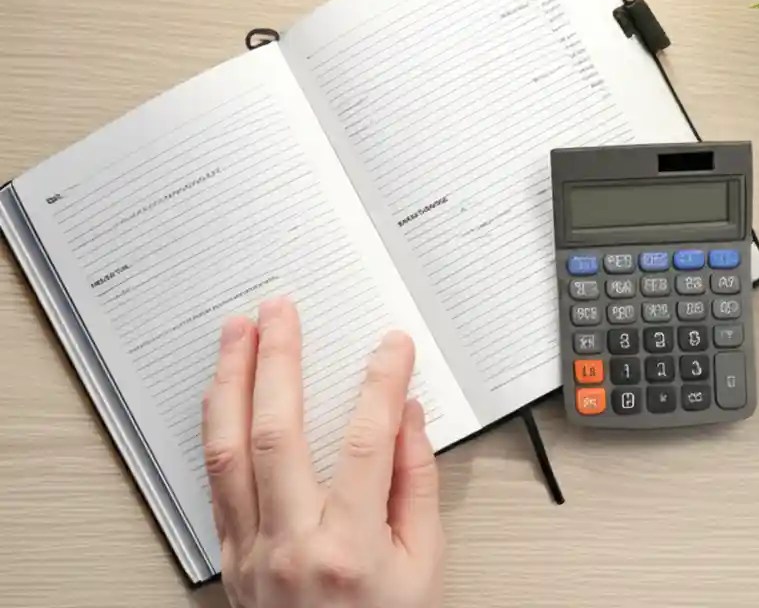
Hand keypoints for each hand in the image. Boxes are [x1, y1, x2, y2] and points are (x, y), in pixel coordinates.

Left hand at [202, 296, 444, 607]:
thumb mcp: (424, 566)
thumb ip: (416, 486)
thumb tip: (407, 418)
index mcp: (350, 548)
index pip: (366, 443)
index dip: (380, 384)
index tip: (391, 346)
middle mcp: (291, 545)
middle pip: (276, 433)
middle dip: (278, 361)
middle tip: (282, 312)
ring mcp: (251, 551)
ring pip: (227, 451)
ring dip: (230, 382)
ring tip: (238, 333)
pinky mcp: (228, 556)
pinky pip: (214, 481)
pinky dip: (216, 427)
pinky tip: (223, 394)